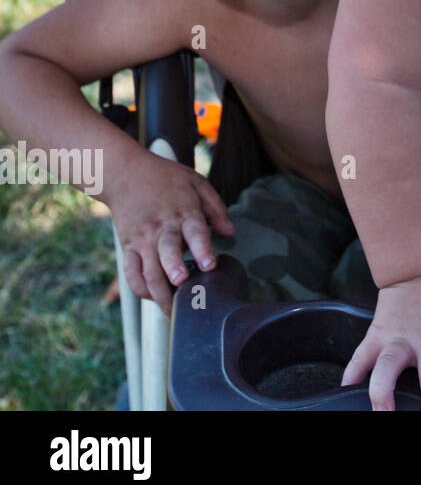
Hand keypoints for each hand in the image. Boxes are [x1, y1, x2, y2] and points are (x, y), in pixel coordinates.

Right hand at [106, 151, 233, 314]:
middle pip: (167, 252)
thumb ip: (216, 209)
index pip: (195, 231)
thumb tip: (231, 233)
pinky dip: (141, 289)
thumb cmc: (166, 179)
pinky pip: (131, 273)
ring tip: (173, 311)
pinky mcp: (127, 246)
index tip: (210, 264)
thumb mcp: (197, 183)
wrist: (125, 173)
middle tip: (182, 287)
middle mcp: (161, 227)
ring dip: (159, 292)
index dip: (203, 249)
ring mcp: (141, 239)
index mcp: (183, 210)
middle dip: (174, 270)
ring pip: (148, 270)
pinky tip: (154, 298)